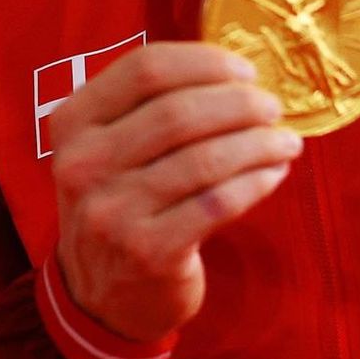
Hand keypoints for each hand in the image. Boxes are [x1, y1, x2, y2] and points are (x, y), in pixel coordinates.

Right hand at [44, 43, 300, 342]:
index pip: (144, 69)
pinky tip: (273, 173)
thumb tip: (239, 73)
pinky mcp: (148, 252)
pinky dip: (255, 182)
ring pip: (205, 158)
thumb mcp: (111, 149)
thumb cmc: (123, 203)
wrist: (103, 296)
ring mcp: (113, 212)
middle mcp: (84, 165)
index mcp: (73, 123)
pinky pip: (218, 203)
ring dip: (259, 143)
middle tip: (272, 107)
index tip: (246, 70)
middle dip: (240, 103)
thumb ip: (153, 106)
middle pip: (179, 111)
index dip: (205, 62)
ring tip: (286, 141)